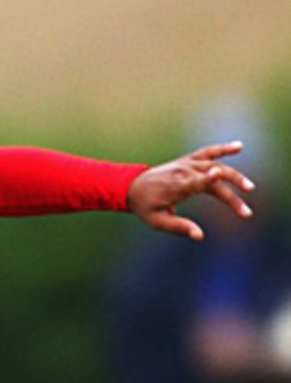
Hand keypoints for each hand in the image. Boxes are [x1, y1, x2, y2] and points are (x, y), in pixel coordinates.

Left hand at [126, 141, 254, 239]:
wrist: (132, 185)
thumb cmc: (145, 206)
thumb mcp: (157, 221)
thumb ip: (178, 227)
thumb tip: (199, 236)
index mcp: (174, 187)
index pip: (193, 182)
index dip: (206, 179)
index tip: (218, 175)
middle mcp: (183, 172)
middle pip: (211, 180)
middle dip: (230, 195)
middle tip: (245, 211)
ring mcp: (186, 164)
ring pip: (215, 165)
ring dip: (234, 176)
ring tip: (249, 187)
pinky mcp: (189, 160)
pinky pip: (208, 152)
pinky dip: (223, 148)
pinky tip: (239, 147)